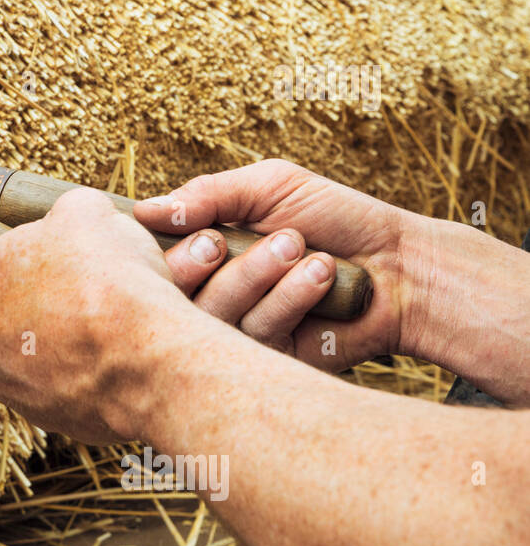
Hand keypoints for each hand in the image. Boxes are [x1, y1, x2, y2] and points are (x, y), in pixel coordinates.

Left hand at [0, 187, 222, 443]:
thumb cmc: (106, 280)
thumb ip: (62, 216)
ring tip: (99, 318)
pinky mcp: (45, 419)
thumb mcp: (85, 214)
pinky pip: (52, 387)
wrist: (148, 361)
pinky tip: (113, 352)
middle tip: (62, 285)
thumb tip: (70, 221)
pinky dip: (76, 372)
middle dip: (15, 304)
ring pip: (16, 356)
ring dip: (48, 339)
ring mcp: (5, 388)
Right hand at [132, 159, 407, 369]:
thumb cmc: (338, 219)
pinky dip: (289, 297)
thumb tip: (143, 212)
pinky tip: (321, 275)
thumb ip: (207, 194)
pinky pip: (254, 336)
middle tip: (232, 243)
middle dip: (203, 263)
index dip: (169, 252)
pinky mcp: (268, 358)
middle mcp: (213, 291)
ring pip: (212, 313)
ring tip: (299, 247)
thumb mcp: (270, 186)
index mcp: (205, 251)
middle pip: (168, 292)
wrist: (401, 264)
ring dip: (258, 274)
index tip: (204, 237)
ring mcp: (238, 328)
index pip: (153, 260)